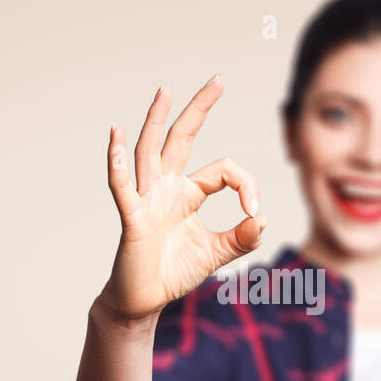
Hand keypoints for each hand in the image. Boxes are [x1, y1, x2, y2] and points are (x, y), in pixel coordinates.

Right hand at [97, 75, 266, 323]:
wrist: (143, 301)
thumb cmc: (172, 273)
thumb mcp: (216, 254)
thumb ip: (241, 238)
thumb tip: (264, 218)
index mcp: (187, 193)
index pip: (223, 169)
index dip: (245, 183)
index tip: (254, 210)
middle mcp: (165, 188)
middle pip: (182, 139)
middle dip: (199, 109)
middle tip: (218, 80)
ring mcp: (146, 200)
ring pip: (150, 152)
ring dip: (156, 121)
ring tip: (164, 92)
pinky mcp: (132, 218)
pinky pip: (123, 187)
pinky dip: (117, 162)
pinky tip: (116, 137)